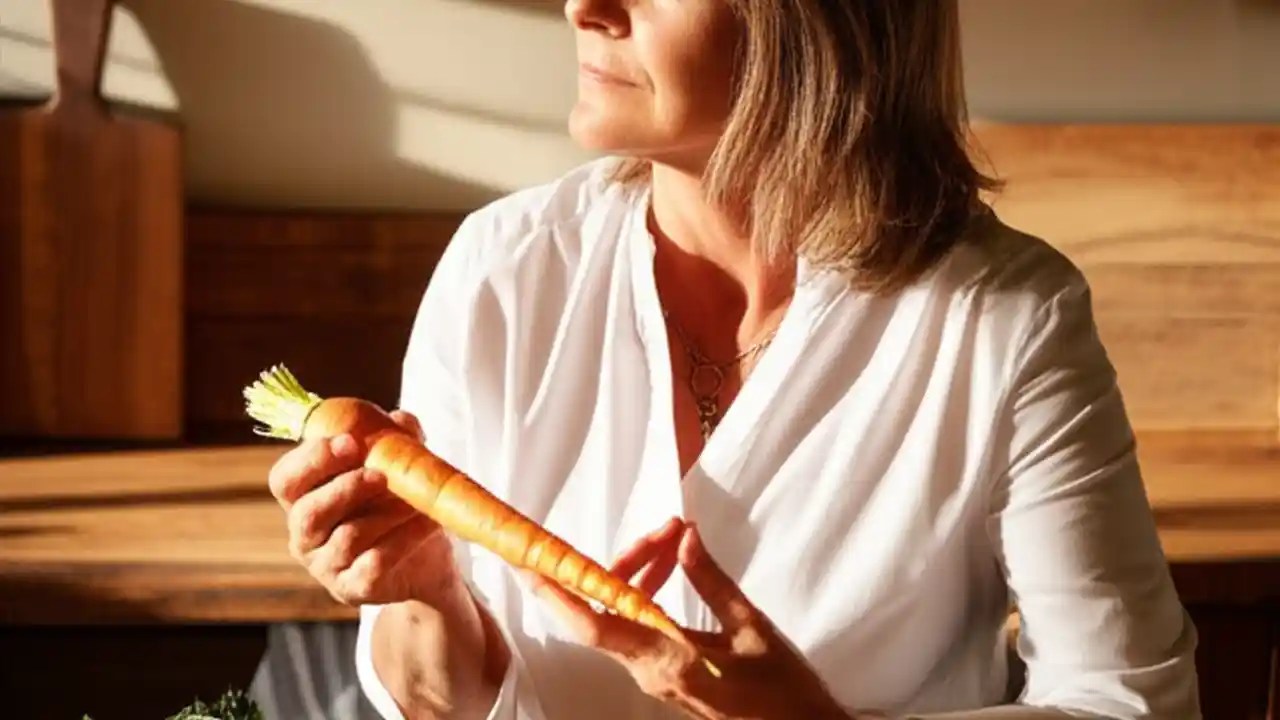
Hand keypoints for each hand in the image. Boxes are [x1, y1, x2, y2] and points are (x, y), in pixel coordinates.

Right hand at [267, 410, 459, 605]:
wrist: (427, 557)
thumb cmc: (399, 503)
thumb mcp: (398, 464)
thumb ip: (395, 438)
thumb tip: (400, 421)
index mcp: (306, 497)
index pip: (285, 480)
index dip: (310, 460)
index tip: (347, 441)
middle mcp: (306, 534)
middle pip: (307, 512)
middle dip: (344, 488)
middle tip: (380, 474)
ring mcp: (327, 565)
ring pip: (347, 537)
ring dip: (386, 514)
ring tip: (417, 500)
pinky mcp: (354, 588)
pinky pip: (375, 563)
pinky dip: (404, 540)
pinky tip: (428, 523)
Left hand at [527, 520, 857, 719]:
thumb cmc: (783, 690)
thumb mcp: (753, 628)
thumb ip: (712, 581)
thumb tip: (684, 535)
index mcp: (670, 662)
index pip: (597, 626)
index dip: (559, 592)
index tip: (531, 562)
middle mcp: (650, 673)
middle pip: (607, 611)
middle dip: (621, 562)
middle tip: (659, 528)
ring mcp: (654, 677)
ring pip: (622, 617)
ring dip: (639, 572)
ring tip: (674, 537)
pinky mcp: (664, 674)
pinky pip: (639, 627)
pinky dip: (648, 592)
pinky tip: (671, 566)